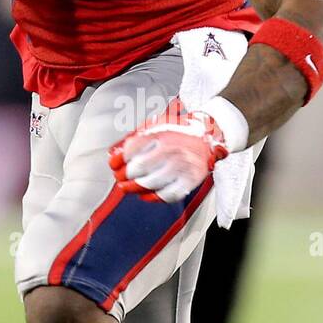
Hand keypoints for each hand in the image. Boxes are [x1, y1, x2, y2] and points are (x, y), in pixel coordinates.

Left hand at [108, 99, 227, 203]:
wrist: (209, 136)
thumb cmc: (180, 132)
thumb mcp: (158, 125)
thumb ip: (137, 137)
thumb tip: (116, 153)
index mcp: (161, 133)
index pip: (131, 149)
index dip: (117, 159)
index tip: (114, 164)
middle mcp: (171, 149)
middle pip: (137, 169)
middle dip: (124, 175)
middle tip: (120, 178)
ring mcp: (181, 166)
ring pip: (149, 184)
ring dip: (134, 188)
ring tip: (128, 188)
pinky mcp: (190, 179)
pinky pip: (167, 195)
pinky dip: (153, 198)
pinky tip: (146, 196)